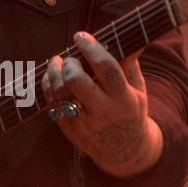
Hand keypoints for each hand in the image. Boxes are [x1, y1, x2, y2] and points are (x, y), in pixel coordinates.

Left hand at [40, 31, 162, 177]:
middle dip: (69, 63)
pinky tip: (53, 78)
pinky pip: (52, 104)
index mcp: (125, 99)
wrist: (124, 152)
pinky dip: (49, 87)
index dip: (91, 48)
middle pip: (76, 81)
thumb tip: (130, 35)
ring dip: (54, 73)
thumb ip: (130, 62)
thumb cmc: (130, 111)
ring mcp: (84, 123)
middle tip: (70, 58)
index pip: (106, 68)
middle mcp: (104, 112)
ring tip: (56, 63)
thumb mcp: (138, 89)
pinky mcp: (70, 130)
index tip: (81, 36)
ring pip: (60, 93)